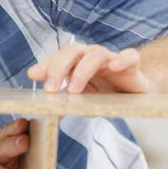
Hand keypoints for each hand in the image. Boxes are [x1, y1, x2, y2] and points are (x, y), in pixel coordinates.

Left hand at [27, 43, 149, 93]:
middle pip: (73, 51)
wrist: (135, 92)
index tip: (33, 75)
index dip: (46, 65)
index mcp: (76, 62)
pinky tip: (114, 67)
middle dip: (58, 68)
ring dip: (82, 71)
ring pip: (96, 54)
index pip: (58, 58)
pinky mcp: (131, 65)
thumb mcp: (82, 102)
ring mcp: (111, 58)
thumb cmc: (104, 94)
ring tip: (73, 90)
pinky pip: (129, 56)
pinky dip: (122, 59)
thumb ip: (65, 105)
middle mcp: (91, 56)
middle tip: (50, 88)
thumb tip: (46, 117)